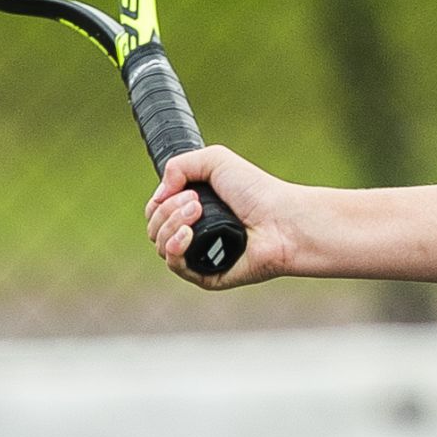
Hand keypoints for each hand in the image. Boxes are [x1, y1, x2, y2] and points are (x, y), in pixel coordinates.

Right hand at [144, 145, 290, 289]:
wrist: (281, 219)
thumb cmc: (257, 191)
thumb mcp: (216, 160)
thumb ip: (179, 165)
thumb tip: (159, 194)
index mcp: (194, 210)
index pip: (156, 211)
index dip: (160, 202)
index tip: (183, 191)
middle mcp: (195, 233)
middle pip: (154, 228)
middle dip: (167, 211)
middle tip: (196, 202)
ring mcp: (200, 255)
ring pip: (161, 246)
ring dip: (171, 225)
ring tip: (198, 212)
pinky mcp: (207, 275)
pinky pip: (176, 266)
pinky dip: (175, 248)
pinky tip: (187, 235)